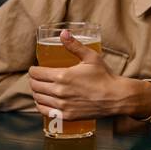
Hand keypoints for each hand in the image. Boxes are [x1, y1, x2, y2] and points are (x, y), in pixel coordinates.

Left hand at [28, 30, 150, 120]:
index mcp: (62, 76)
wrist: (116, 97)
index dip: (33, 69)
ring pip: (38, 98)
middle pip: (35, 85)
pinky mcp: (66, 115)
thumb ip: (74, 46)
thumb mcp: (91, 57)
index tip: (36, 68)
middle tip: (38, 78)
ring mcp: (62, 105)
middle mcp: (59, 91)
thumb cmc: (105, 76)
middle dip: (34, 80)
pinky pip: (44, 111)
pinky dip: (41, 105)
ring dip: (37, 92)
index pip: (36, 73)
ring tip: (41, 88)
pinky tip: (44, 101)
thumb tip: (63, 33)